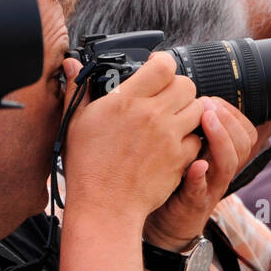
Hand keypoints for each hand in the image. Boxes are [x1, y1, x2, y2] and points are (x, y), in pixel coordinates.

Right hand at [61, 54, 203, 221]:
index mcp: (125, 100)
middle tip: (168, 97)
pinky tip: (175, 144)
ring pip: (198, 108)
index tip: (158, 68)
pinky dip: (190, 140)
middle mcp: (151, 114)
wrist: (104, 206)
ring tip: (175, 120)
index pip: (163, 65)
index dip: (164, 63)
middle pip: (187, 84)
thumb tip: (71, 65)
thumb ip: (78, 90)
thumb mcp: (75, 123)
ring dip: (189, 111)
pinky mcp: (180, 158)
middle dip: (179, 87)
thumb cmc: (87, 168)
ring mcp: (169, 136)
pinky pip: (198, 138)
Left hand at [143, 98, 259, 251]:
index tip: (211, 100)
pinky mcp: (193, 202)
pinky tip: (196, 164)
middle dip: (227, 120)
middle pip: (243, 144)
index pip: (245, 132)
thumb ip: (194, 130)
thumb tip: (189, 97)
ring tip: (206, 121)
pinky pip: (201, 188)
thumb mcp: (187, 151)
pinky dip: (199, 175)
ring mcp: (210, 187)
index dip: (232, 113)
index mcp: (221, 156)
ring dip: (220, 139)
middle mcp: (221, 171)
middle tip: (207, 105)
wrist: (164, 224)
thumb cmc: (173, 182)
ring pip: (229, 163)